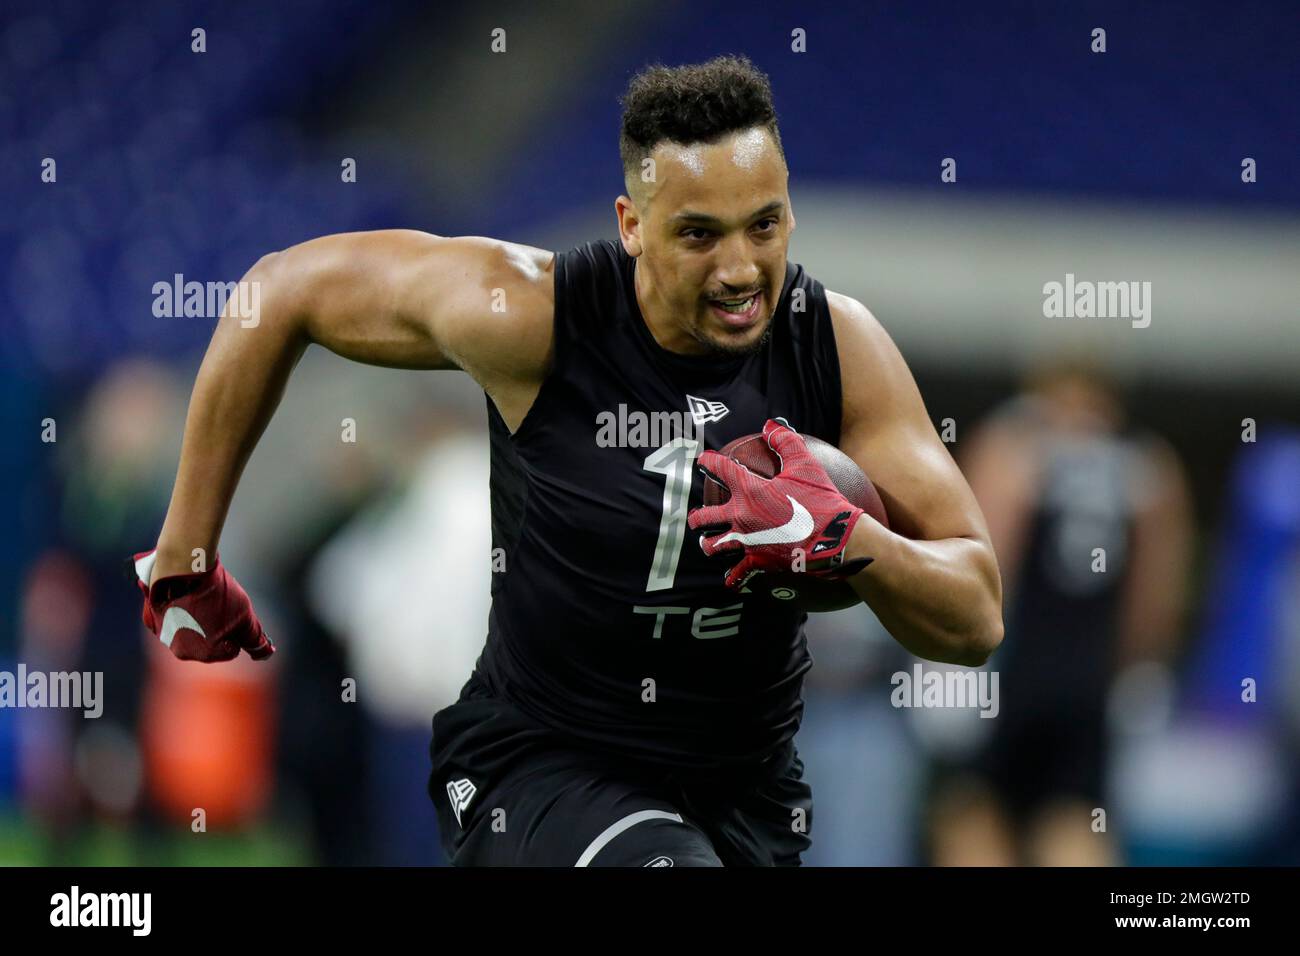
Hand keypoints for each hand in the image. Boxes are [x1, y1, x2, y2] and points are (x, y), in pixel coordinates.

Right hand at [132, 549, 274, 661]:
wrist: (185, 567)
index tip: (232, 612)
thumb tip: (266, 653)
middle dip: (216, 627)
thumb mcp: (247, 618)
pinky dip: (179, 609)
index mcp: (205, 654)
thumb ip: (256, 640)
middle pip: (208, 642)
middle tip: (217, 604)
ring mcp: (163, 636)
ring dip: (197, 618)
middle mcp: (180, 651)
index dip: (236, 629)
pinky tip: (184, 595)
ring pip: (188, 630)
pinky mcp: (151, 618)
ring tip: (201, 598)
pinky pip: (171, 618)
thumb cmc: (218, 595)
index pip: (231, 649)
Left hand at [688, 419, 869, 588]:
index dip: (709, 462)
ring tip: (707, 543)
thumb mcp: (805, 464)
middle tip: (697, 516)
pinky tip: (730, 580)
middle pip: (706, 517)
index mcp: (749, 490)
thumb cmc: (820, 499)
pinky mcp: (759, 561)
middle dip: (698, 517)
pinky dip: (733, 577)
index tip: (703, 460)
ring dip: (709, 544)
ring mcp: (747, 542)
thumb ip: (785, 441)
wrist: (835, 538)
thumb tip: (771, 425)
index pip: (721, 470)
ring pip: (715, 546)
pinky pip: (739, 572)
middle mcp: (741, 517)